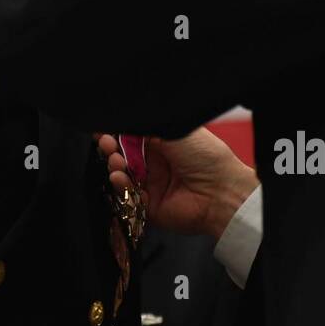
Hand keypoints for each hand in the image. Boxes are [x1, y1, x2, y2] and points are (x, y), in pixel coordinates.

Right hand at [95, 128, 257, 239]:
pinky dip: (120, 186)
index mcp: (163, 143)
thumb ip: (146, 127)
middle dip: (111, 148)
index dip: (117, 132)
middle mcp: (156, 163)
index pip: (132, 136)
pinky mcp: (149, 205)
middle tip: (105, 143)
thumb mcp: (174, 131)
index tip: (103, 128)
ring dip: (115, 165)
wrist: (221, 191)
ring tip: (115, 160)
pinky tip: (119, 177)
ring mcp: (152, 184)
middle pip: (123, 154)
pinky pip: (127, 196)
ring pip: (123, 174)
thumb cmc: (205, 156)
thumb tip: (124, 120)